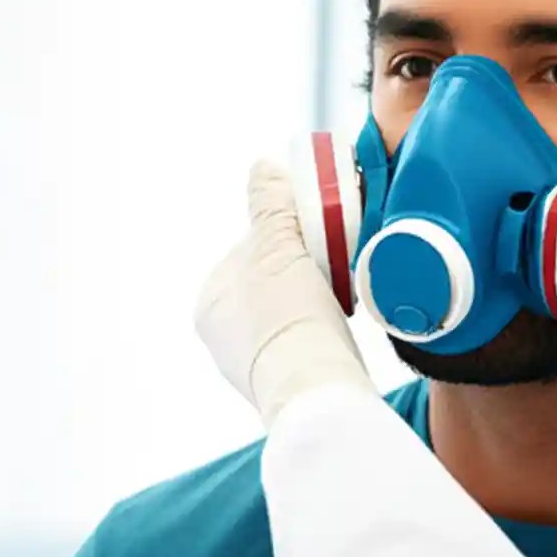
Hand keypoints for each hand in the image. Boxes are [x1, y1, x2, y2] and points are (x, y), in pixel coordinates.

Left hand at [195, 161, 372, 427]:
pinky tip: (345, 322)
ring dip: (320, 294)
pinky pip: (310, 334)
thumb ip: (270, 203)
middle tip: (338, 261)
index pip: (254, 245)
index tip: (322, 232)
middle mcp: (225, 333)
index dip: (292, 232)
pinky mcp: (288, 378)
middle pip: (277, 275)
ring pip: (295, 305)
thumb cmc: (290, 318)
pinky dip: (327, 323)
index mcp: (211, 299)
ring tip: (345, 292)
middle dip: (308, 265)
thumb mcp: (277, 245)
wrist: (319, 389)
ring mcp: (255, 359)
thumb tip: (262, 167)